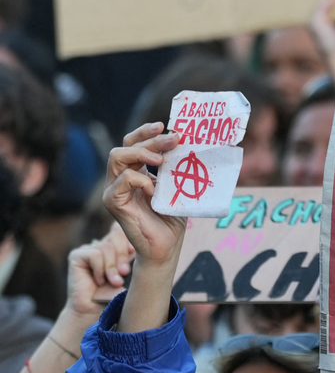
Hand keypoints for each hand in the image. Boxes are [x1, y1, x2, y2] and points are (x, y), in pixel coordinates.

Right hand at [66, 224, 134, 317]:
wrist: (95, 311)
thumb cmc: (113, 295)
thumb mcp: (127, 273)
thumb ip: (129, 256)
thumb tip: (134, 243)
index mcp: (115, 247)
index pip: (122, 229)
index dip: (130, 239)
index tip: (134, 254)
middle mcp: (101, 244)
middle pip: (117, 235)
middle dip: (123, 256)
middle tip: (124, 273)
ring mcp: (88, 249)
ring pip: (106, 247)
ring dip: (112, 268)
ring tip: (113, 282)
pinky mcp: (76, 255)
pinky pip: (95, 254)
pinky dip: (100, 270)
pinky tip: (98, 282)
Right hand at [103, 123, 184, 268]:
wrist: (166, 247)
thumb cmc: (171, 219)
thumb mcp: (175, 187)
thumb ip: (174, 167)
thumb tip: (184, 142)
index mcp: (135, 172)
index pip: (133, 143)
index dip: (146, 132)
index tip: (164, 125)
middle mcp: (121, 178)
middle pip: (125, 145)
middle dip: (150, 139)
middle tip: (174, 139)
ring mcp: (114, 190)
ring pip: (117, 157)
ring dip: (142, 153)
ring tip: (162, 161)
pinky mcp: (112, 203)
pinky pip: (122, 179)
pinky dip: (140, 180)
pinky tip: (154, 191)